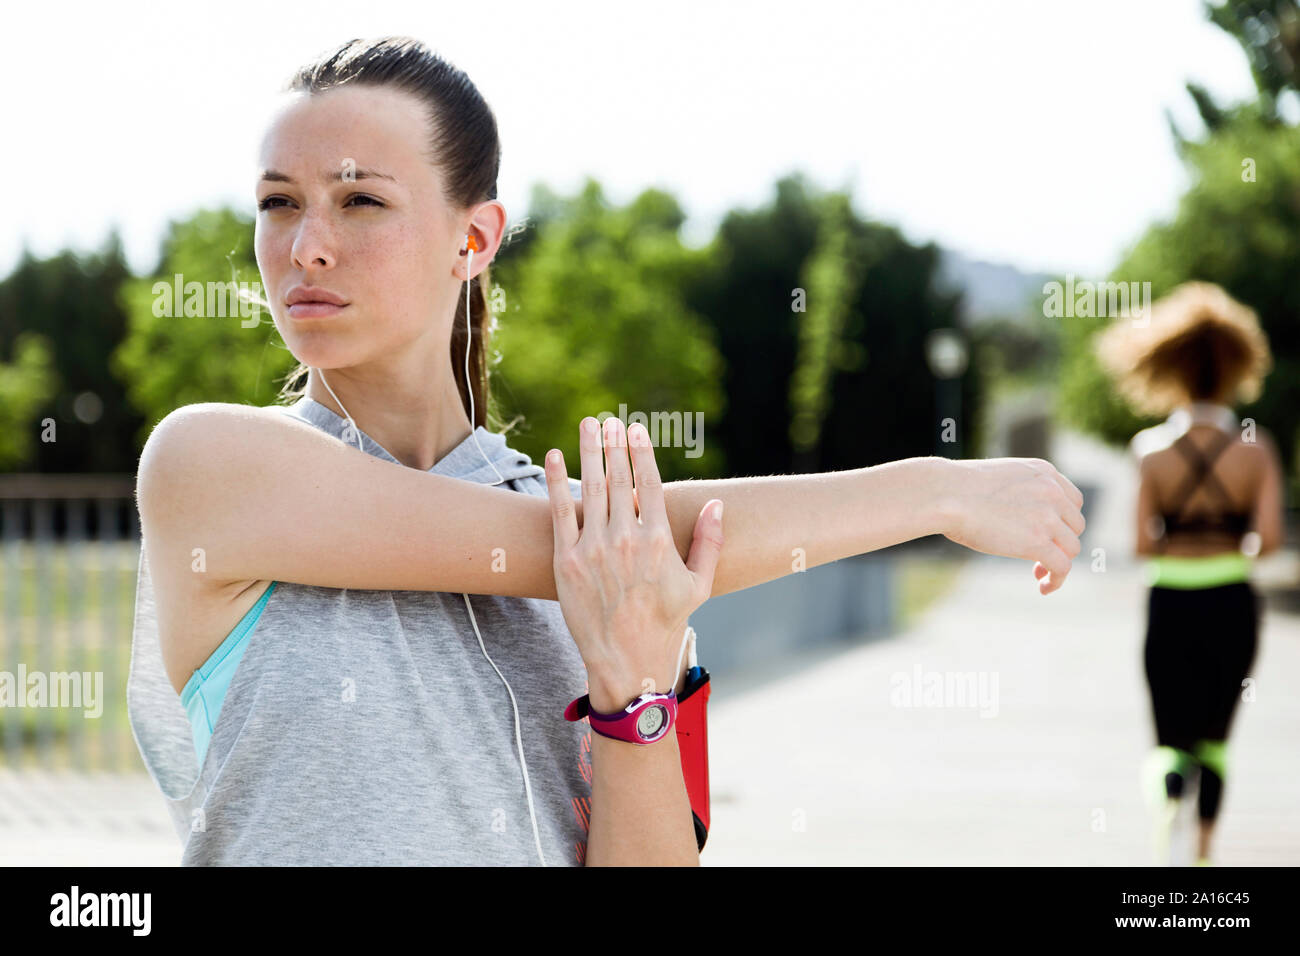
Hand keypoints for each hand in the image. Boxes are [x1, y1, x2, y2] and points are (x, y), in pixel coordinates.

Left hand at [544, 415, 723, 712]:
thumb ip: (709, 542)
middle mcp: (625, 540)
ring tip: (588, 425)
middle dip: (614, 445)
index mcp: (658, 541)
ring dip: (588, 452)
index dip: (641, 452)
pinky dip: (556, 482)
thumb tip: (716, 504)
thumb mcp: (700, 585)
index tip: (636, 429)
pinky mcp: (568, 562)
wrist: (626, 662)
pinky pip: (561, 512)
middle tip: (609, 420)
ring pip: (591, 488)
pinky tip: (553, 457)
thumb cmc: (667, 624)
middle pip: (618, 478)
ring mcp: (594, 549)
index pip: (648, 483)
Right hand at [939, 457, 1084, 594]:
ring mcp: (1048, 516)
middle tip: (1039, 557)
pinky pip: (1062, 566)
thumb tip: (1012, 519)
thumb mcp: (998, 482)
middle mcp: (1052, 492)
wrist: (945, 494)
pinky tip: (1043, 588)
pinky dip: (1057, 580)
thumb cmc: (955, 489)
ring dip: (1058, 562)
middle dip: (1060, 542)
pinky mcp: (1038, 541)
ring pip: (1072, 547)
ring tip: (1038, 573)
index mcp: (1043, 473)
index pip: (1072, 501)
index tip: (1048, 535)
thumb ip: (1016, 494)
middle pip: (1075, 525)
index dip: (1063, 522)